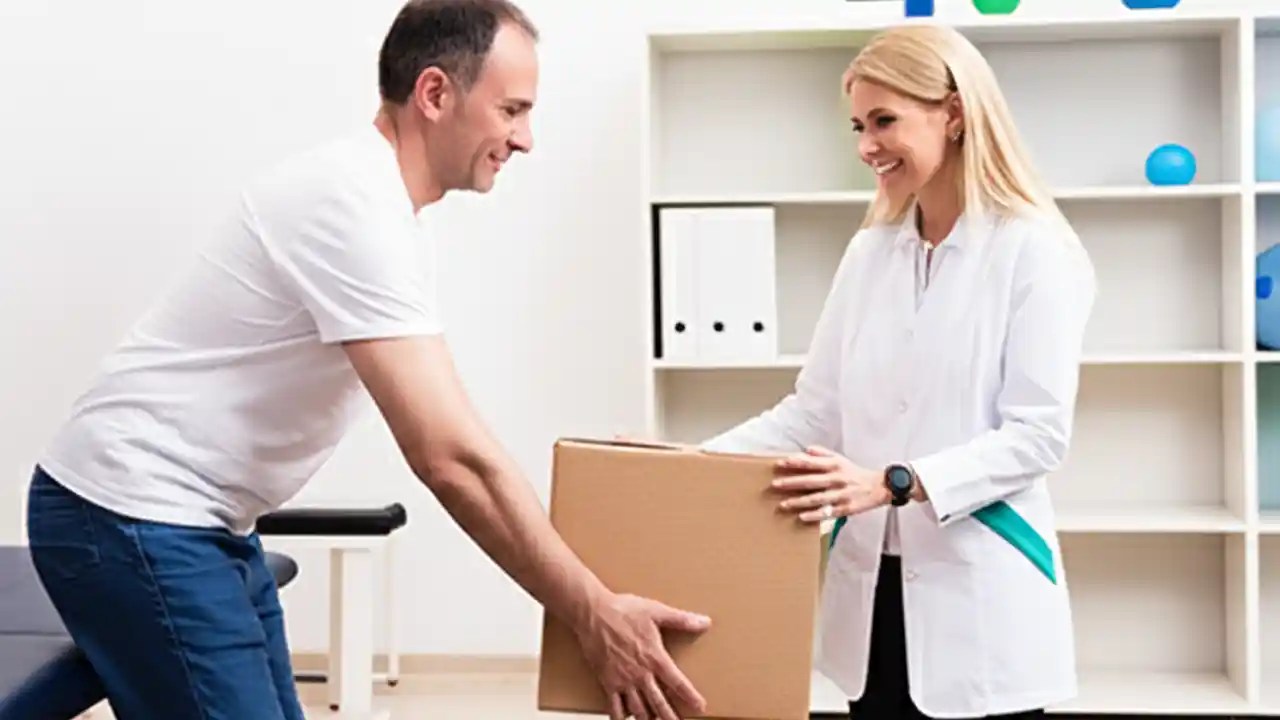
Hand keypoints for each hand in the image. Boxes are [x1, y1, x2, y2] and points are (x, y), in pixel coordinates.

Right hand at [574, 592, 711, 719]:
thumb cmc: (624, 610)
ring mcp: (623, 680)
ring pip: (638, 709)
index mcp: (655, 657)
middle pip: (659, 703)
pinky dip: (620, 718)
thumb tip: (705, 622)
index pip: (677, 683)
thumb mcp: (656, 611)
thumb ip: (681, 620)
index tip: (700, 707)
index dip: (690, 697)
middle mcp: (640, 674)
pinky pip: (614, 707)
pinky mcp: (607, 682)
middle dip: (670, 717)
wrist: (592, 613)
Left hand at [771, 446, 890, 522]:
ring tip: (783, 504)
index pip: (812, 462)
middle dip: (792, 482)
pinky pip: (827, 512)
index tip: (780, 463)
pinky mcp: (846, 508)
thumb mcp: (840, 459)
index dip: (796, 462)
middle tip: (775, 484)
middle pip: (811, 481)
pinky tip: (801, 516)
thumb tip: (805, 450)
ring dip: (799, 501)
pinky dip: (814, 515)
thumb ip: (822, 453)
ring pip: (817, 498)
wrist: (879, 486)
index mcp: (835, 465)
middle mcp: (837, 478)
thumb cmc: (855, 472)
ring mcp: (841, 494)